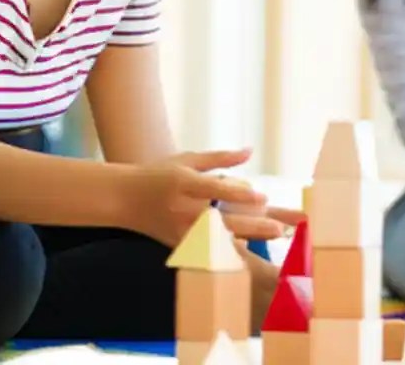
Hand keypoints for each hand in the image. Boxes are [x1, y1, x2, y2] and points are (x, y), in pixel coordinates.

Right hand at [123, 148, 291, 245]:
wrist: (123, 199)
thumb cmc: (158, 174)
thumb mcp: (187, 160)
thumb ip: (220, 158)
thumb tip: (250, 150)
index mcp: (184, 184)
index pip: (214, 191)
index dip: (239, 194)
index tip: (263, 196)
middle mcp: (184, 211)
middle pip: (222, 221)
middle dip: (253, 226)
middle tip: (281, 228)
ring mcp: (182, 232)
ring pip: (220, 240)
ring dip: (249, 240)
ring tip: (275, 236)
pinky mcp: (181, 246)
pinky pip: (211, 251)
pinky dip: (233, 253)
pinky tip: (255, 253)